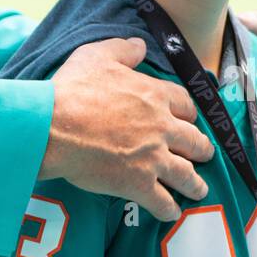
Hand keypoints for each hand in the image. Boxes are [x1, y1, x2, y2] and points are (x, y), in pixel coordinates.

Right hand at [41, 37, 215, 220]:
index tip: (187, 119)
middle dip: (201, 149)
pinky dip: (170, 209)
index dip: (188, 113)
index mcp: (155, 95)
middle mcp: (162, 127)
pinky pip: (163, 202)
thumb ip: (122, 49)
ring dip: (195, 183)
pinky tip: (171, 211)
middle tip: (202, 154)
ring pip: (187, 175)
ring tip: (198, 189)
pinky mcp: (138, 184)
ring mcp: (153, 158)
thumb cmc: (73, 89)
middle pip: (195, 141)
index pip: (185, 104)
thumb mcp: (97, 56)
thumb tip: (139, 45)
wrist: (53, 126)